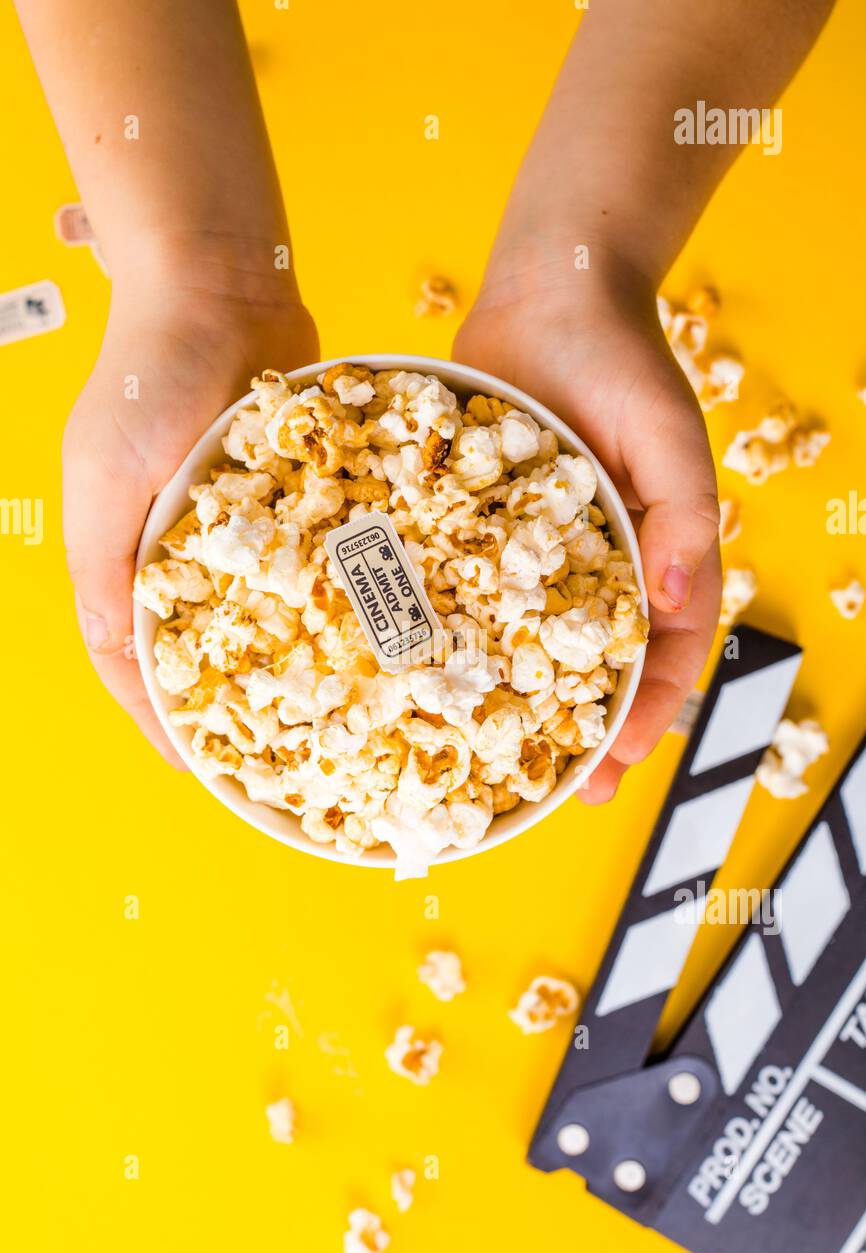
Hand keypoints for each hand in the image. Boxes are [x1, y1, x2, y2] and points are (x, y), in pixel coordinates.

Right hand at [63, 265, 317, 764]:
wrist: (222, 281)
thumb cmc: (149, 373)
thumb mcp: (103, 479)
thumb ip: (107, 571)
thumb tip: (123, 663)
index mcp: (122, 551)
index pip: (131, 659)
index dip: (157, 717)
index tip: (196, 767)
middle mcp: (180, 545)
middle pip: (203, 644)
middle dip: (233, 699)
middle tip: (276, 750)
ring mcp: (241, 522)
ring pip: (264, 610)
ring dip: (288, 655)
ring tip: (328, 706)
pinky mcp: (294, 494)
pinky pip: (312, 558)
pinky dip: (329, 593)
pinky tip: (364, 629)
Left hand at [454, 252, 720, 801]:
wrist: (549, 292)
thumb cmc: (624, 364)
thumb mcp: (671, 440)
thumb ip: (684, 520)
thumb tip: (678, 600)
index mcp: (651, 560)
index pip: (660, 656)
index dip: (645, 717)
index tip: (616, 767)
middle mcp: (591, 570)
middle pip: (590, 669)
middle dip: (577, 736)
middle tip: (555, 796)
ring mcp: (528, 555)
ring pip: (523, 645)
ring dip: (510, 705)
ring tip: (483, 762)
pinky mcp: (474, 530)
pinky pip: (464, 591)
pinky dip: (451, 635)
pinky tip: (420, 674)